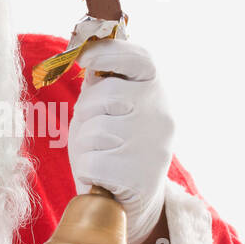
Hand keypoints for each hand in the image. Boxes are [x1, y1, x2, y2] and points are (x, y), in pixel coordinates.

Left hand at [68, 41, 175, 243]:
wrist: (132, 199)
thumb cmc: (113, 143)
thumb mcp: (111, 105)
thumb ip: (103, 78)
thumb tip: (84, 44)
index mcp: (156, 91)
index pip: (139, 59)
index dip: (107, 52)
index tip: (83, 59)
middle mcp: (161, 115)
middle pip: (105, 96)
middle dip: (88, 111)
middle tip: (94, 127)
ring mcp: (152, 147)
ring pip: (95, 131)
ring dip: (86, 144)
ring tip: (102, 153)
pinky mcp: (138, 177)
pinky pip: (91, 162)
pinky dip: (87, 169)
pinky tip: (102, 174)